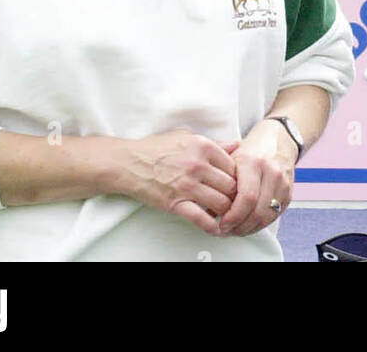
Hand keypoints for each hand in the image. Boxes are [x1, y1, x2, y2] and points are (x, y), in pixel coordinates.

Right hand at [117, 129, 238, 235]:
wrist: (128, 163)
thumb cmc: (157, 148)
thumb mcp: (187, 137)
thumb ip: (214, 143)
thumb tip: (237, 145)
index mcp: (203, 146)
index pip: (234, 165)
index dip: (238, 177)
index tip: (237, 184)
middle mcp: (197, 165)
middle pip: (231, 185)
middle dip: (235, 196)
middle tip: (236, 201)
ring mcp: (186, 185)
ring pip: (221, 202)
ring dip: (227, 211)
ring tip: (227, 214)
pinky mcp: (175, 203)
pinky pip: (200, 218)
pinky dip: (211, 226)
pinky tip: (216, 229)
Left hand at [218, 120, 297, 236]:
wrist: (278, 141)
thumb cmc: (250, 152)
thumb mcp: (231, 160)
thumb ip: (218, 183)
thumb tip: (206, 211)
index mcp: (254, 162)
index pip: (247, 197)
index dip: (233, 216)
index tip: (221, 223)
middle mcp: (272, 172)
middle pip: (257, 211)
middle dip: (239, 226)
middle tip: (225, 231)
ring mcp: (283, 183)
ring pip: (266, 216)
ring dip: (248, 228)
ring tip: (234, 230)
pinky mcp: (289, 193)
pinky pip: (274, 216)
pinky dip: (259, 225)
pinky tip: (247, 224)